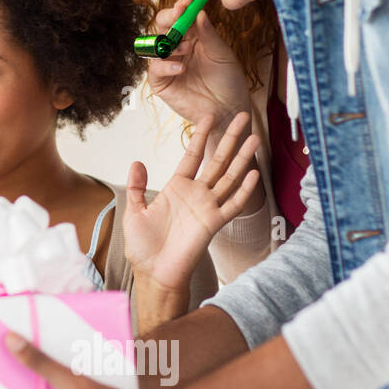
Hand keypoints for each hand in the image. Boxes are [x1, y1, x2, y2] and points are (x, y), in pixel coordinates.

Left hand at [124, 111, 259, 293]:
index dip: (200, 136)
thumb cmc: (143, 247)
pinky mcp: (214, 223)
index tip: (209, 116)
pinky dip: (244, 190)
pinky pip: (233, 204)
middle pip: (217, 161)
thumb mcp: (134, 211)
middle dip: (229, 139)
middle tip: (243, 117)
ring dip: (242, 158)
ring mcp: (207, 207)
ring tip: (254, 138)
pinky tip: (253, 172)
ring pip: (230, 177)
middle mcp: (196, 194)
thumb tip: (137, 162)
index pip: (192, 156)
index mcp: (176, 188)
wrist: (153, 272)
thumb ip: (138, 187)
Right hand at [147, 0, 249, 129]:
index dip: (182, 7)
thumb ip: (209, 34)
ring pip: (155, 46)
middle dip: (169, 18)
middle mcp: (177, 49)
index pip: (181, 17)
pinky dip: (165, 66)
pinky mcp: (162, 83)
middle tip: (179, 13)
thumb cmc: (229, 81)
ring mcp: (168, 65)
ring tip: (187, 48)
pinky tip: (182, 68)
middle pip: (163, 27)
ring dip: (169, 42)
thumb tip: (199, 13)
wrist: (229, 109)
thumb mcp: (222, 54)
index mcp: (193, 38)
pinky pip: (154, 70)